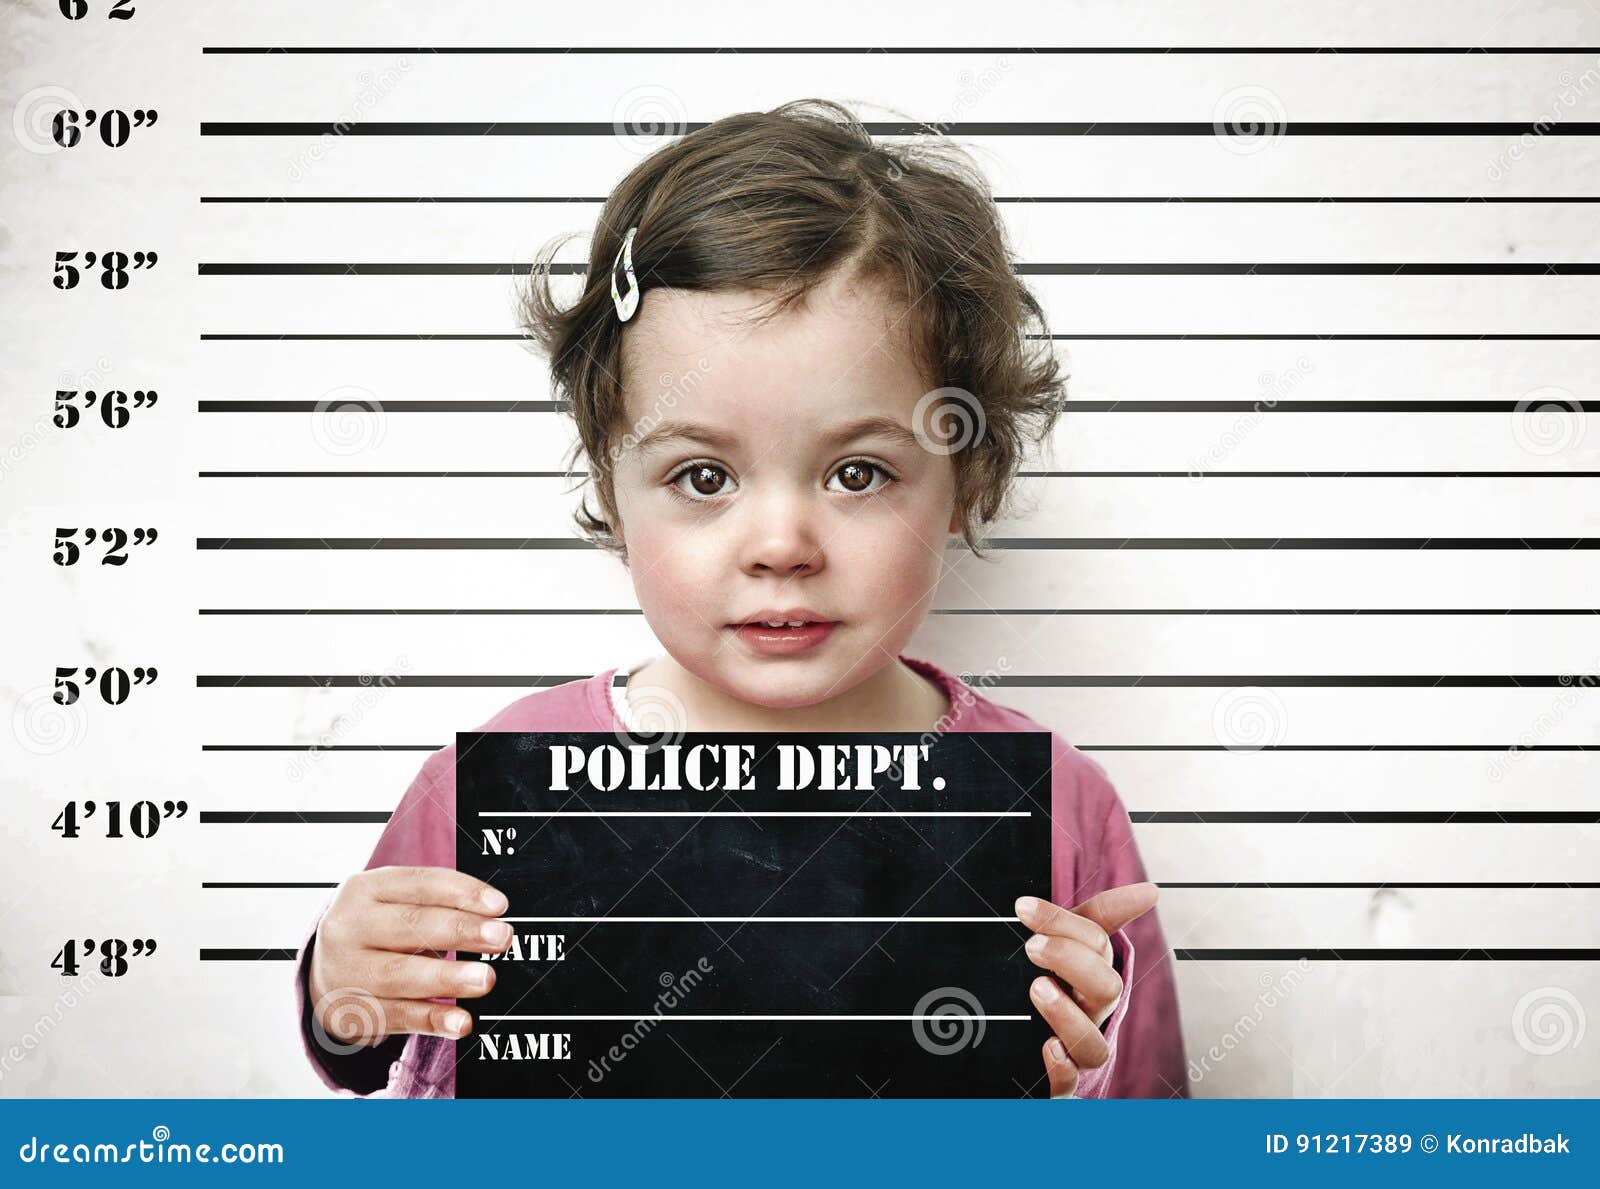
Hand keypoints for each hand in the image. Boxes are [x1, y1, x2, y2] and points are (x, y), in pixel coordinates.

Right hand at [308, 866, 512, 1047]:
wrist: (321, 976)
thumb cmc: (374, 932)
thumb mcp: (392, 905)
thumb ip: (435, 906)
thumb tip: (492, 918)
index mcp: (365, 889)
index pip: (419, 883)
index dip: (462, 893)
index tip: (499, 906)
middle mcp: (349, 926)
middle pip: (410, 926)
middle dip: (461, 931)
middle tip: (501, 937)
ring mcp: (346, 970)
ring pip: (400, 973)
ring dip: (448, 978)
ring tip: (485, 979)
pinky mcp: (351, 1011)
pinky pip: (396, 1016)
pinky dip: (432, 1019)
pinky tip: (461, 1022)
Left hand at [1015, 881, 1158, 1097]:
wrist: (1025, 1061)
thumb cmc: (1058, 995)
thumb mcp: (1064, 951)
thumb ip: (1092, 920)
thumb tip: (1151, 891)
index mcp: (1092, 976)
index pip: (1095, 942)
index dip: (1064, 922)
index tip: (1023, 908)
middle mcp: (1092, 1015)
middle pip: (1106, 987)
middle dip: (1072, 961)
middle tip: (1032, 947)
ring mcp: (1078, 1052)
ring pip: (1094, 1045)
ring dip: (1068, 1016)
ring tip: (1038, 989)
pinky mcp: (1060, 1086)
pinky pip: (1069, 1087)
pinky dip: (1063, 1069)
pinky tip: (1048, 1049)